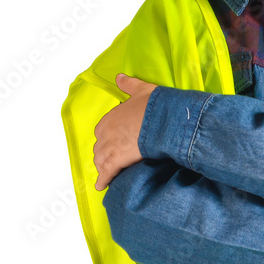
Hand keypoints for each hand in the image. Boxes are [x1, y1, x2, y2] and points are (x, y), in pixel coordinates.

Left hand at [93, 73, 157, 190]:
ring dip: (102, 167)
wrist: (164, 118)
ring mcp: (111, 147)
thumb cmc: (154, 105)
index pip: (101, 130)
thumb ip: (128, 84)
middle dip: (103, 154)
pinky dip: (103, 179)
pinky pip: (107, 172)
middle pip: (99, 147)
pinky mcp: (118, 160)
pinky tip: (101, 186)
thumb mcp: (141, 89)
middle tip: (108, 160)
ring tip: (105, 174)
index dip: (106, 137)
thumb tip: (119, 77)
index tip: (112, 142)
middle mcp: (107, 132)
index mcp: (111, 117)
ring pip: (101, 160)